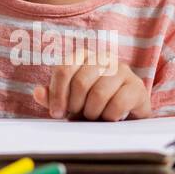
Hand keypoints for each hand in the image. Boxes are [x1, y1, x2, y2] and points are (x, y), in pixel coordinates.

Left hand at [32, 48, 150, 120]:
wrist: (124, 115)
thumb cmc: (92, 104)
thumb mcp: (69, 101)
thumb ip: (52, 96)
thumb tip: (37, 93)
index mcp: (83, 56)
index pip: (64, 69)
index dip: (57, 94)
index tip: (56, 112)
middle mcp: (103, 58)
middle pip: (80, 82)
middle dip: (75, 105)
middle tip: (78, 114)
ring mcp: (123, 70)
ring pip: (99, 93)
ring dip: (92, 112)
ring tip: (93, 116)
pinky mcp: (137, 87)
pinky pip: (118, 103)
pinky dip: (109, 116)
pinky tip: (110, 118)